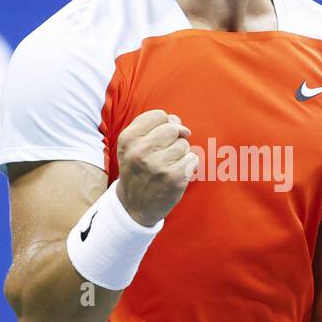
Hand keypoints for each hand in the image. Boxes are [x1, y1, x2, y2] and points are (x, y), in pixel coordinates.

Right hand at [115, 110, 196, 225]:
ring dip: (181, 154)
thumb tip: (177, 122)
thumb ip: (152, 127)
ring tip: (168, 166)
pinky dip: (189, 165)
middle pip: (173, 128)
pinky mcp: (174, 178)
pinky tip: (176, 174)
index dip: (165, 124)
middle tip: (165, 154)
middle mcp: (141, 151)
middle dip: (174, 139)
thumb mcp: (132, 146)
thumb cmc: (137, 170)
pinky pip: (193, 158)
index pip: (159, 115)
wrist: (133, 206)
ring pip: (184, 144)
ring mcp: (158, 165)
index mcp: (128, 139)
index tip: (161, 138)